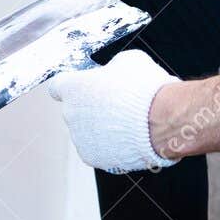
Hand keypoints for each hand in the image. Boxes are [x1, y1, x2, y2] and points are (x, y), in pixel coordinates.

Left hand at [48, 50, 178, 173]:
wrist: (161, 120)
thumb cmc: (145, 88)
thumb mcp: (129, 61)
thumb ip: (112, 67)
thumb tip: (115, 72)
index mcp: (72, 87)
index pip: (58, 87)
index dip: (73, 86)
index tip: (84, 87)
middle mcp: (70, 114)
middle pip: (75, 110)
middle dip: (92, 108)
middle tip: (117, 104)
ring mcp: (79, 138)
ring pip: (87, 131)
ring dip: (102, 127)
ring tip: (129, 122)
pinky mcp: (92, 157)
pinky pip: (99, 148)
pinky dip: (111, 145)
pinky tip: (129, 137)